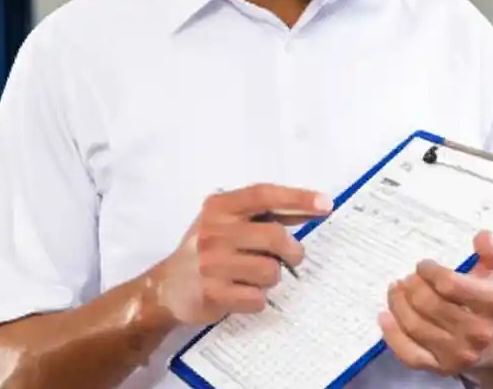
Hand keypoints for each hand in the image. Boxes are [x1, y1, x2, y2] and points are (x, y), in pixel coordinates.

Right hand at [152, 184, 331, 325]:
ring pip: (270, 271)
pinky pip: (257, 298)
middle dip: (292, 251)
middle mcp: (213, 231)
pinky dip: (257, 299)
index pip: (263, 195)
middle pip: (274, 236)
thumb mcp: (225, 223)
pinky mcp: (212, 293)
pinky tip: (242, 293)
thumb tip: (311, 208)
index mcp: (218, 207)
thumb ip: (263, 216)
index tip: (325, 204)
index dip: (297, 197)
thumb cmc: (205, 249)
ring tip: (254, 277)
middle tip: (291, 257)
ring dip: (271, 278)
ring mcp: (211, 263)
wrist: (166, 287)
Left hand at [379, 231, 492, 375]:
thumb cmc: (489, 298)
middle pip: (428, 304)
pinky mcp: (442, 367)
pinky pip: (409, 354)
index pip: (449, 284)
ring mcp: (459, 353)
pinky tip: (384, 316)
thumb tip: (483, 236)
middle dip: (411, 286)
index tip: (423, 265)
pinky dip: (392, 335)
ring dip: (398, 303)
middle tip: (407, 278)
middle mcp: (478, 332)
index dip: (429, 271)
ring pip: (415, 326)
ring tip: (395, 289)